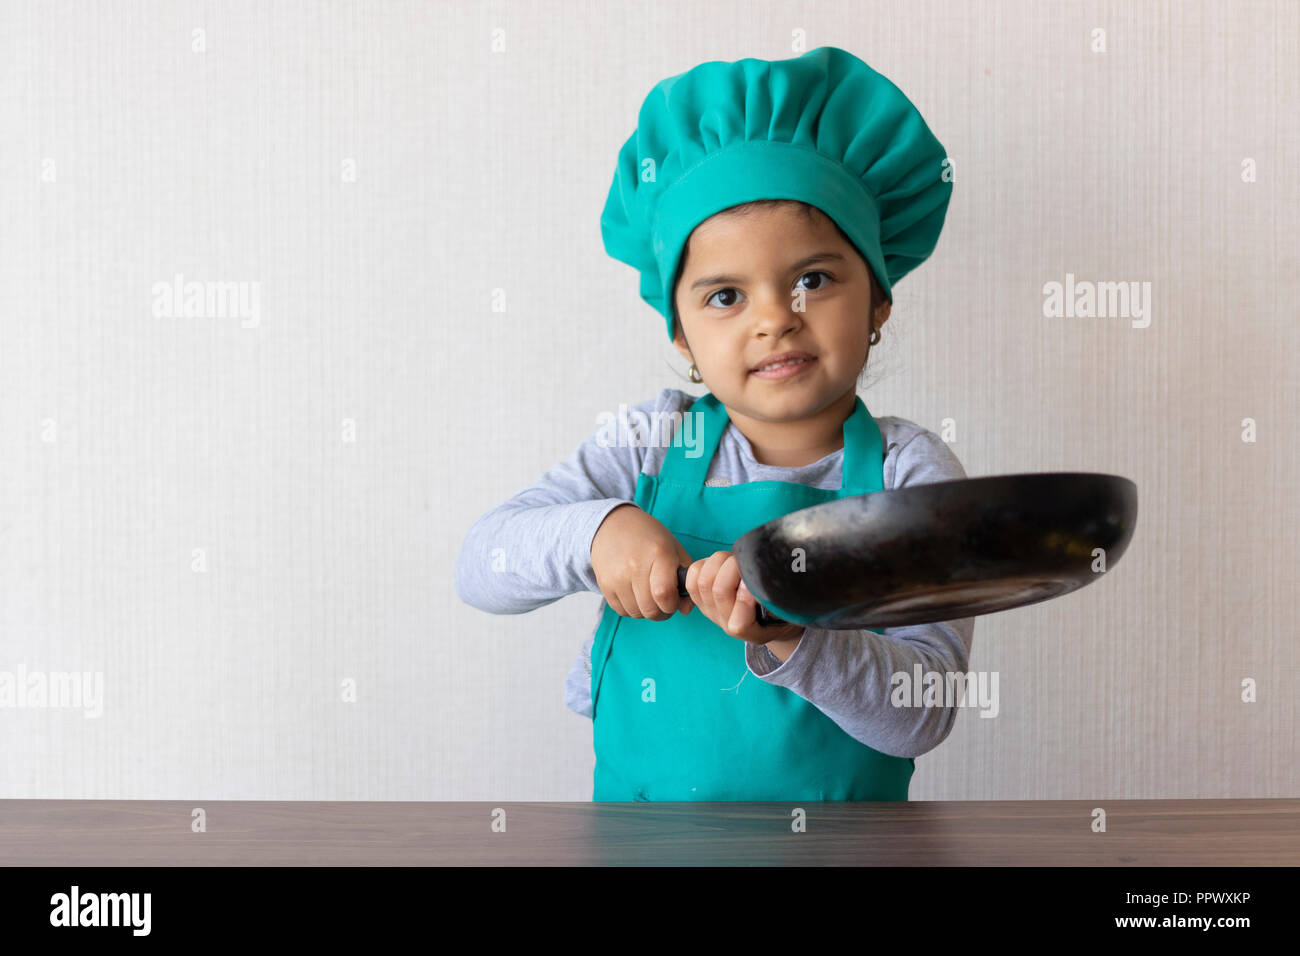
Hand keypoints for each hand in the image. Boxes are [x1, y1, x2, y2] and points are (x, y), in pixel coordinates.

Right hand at [590, 504, 694, 619]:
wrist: (612, 526)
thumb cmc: (649, 538)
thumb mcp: (674, 550)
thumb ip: (686, 579)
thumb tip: (686, 610)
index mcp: (659, 554)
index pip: (665, 594)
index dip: (672, 604)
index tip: (674, 598)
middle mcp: (635, 566)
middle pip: (651, 610)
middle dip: (662, 611)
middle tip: (663, 600)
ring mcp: (617, 576)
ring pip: (637, 613)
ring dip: (646, 610)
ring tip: (648, 594)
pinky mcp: (604, 584)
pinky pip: (621, 611)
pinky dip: (631, 608)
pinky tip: (634, 593)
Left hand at [682, 550, 804, 645]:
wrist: (767, 620)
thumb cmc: (780, 611)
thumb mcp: (787, 609)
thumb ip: (779, 600)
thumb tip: (765, 581)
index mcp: (749, 630)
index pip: (740, 623)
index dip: (748, 596)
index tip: (758, 580)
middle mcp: (725, 622)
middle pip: (719, 590)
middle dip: (734, 568)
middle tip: (747, 563)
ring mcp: (709, 610)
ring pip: (704, 580)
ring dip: (720, 563)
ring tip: (735, 562)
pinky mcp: (700, 597)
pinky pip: (692, 575)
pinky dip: (705, 564)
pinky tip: (720, 564)